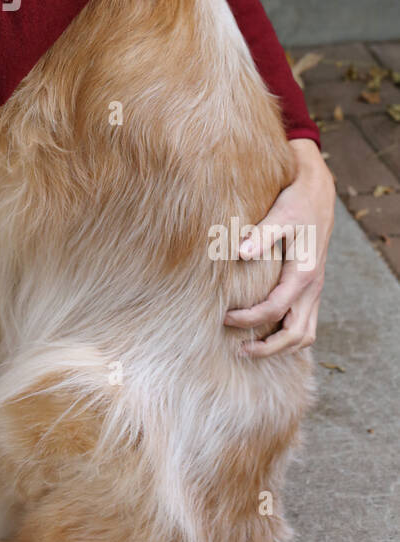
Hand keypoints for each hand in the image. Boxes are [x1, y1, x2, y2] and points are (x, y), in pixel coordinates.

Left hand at [224, 138, 334, 356]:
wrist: (318, 192)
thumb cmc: (296, 202)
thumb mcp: (280, 215)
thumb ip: (261, 236)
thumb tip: (240, 253)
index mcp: (304, 274)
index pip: (275, 309)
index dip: (249, 319)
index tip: (224, 317)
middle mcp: (313, 287)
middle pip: (296, 335)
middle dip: (268, 348)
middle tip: (238, 350)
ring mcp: (315, 289)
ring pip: (305, 334)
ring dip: (281, 346)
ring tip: (252, 348)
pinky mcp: (312, 287)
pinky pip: (306, 322)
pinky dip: (289, 335)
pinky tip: (267, 333)